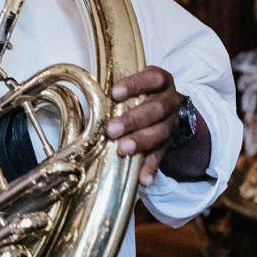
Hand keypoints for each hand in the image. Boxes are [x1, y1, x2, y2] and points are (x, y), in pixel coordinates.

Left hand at [106, 66, 210, 185]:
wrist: (166, 111)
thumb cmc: (141, 94)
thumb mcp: (134, 86)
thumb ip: (117, 92)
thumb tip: (85, 101)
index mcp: (161, 81)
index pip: (152, 79)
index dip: (135, 84)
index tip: (114, 93)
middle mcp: (170, 101)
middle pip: (156, 109)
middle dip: (134, 119)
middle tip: (112, 129)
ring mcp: (171, 123)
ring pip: (160, 132)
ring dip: (141, 141)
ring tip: (123, 149)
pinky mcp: (168, 144)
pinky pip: (161, 156)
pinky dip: (151, 168)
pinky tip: (143, 178)